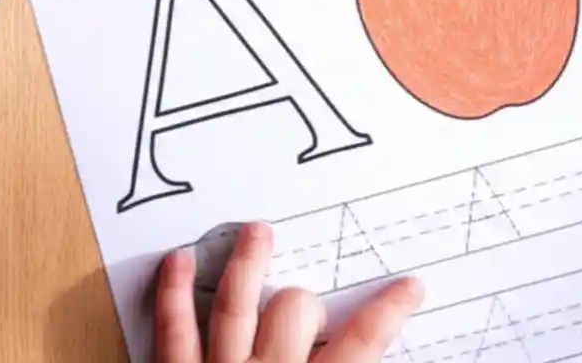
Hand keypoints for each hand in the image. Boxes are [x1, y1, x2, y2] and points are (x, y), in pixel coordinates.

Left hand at [154, 222, 423, 362]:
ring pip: (235, 306)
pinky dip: (173, 294)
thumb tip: (376, 355)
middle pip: (294, 310)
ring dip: (248, 264)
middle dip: (307, 301)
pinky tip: (177, 260)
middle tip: (310, 303)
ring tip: (257, 231)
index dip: (389, 310)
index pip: (363, 341)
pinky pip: (173, 332)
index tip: (408, 287)